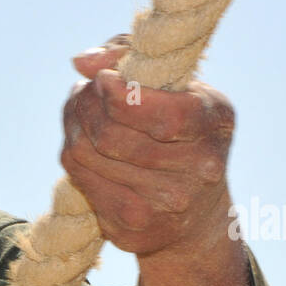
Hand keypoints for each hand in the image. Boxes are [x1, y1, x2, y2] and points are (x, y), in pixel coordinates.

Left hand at [61, 35, 235, 257]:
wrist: (196, 216)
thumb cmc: (182, 132)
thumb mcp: (179, 86)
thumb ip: (131, 56)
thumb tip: (82, 62)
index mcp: (212, 125)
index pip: (159, 115)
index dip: (117, 95)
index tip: (102, 80)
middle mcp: (197, 170)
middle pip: (112, 135)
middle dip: (86, 106)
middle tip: (83, 93)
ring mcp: (164, 205)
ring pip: (89, 157)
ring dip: (73, 128)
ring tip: (79, 114)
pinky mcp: (132, 230)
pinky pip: (84, 183)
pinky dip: (73, 159)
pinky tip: (80, 145)